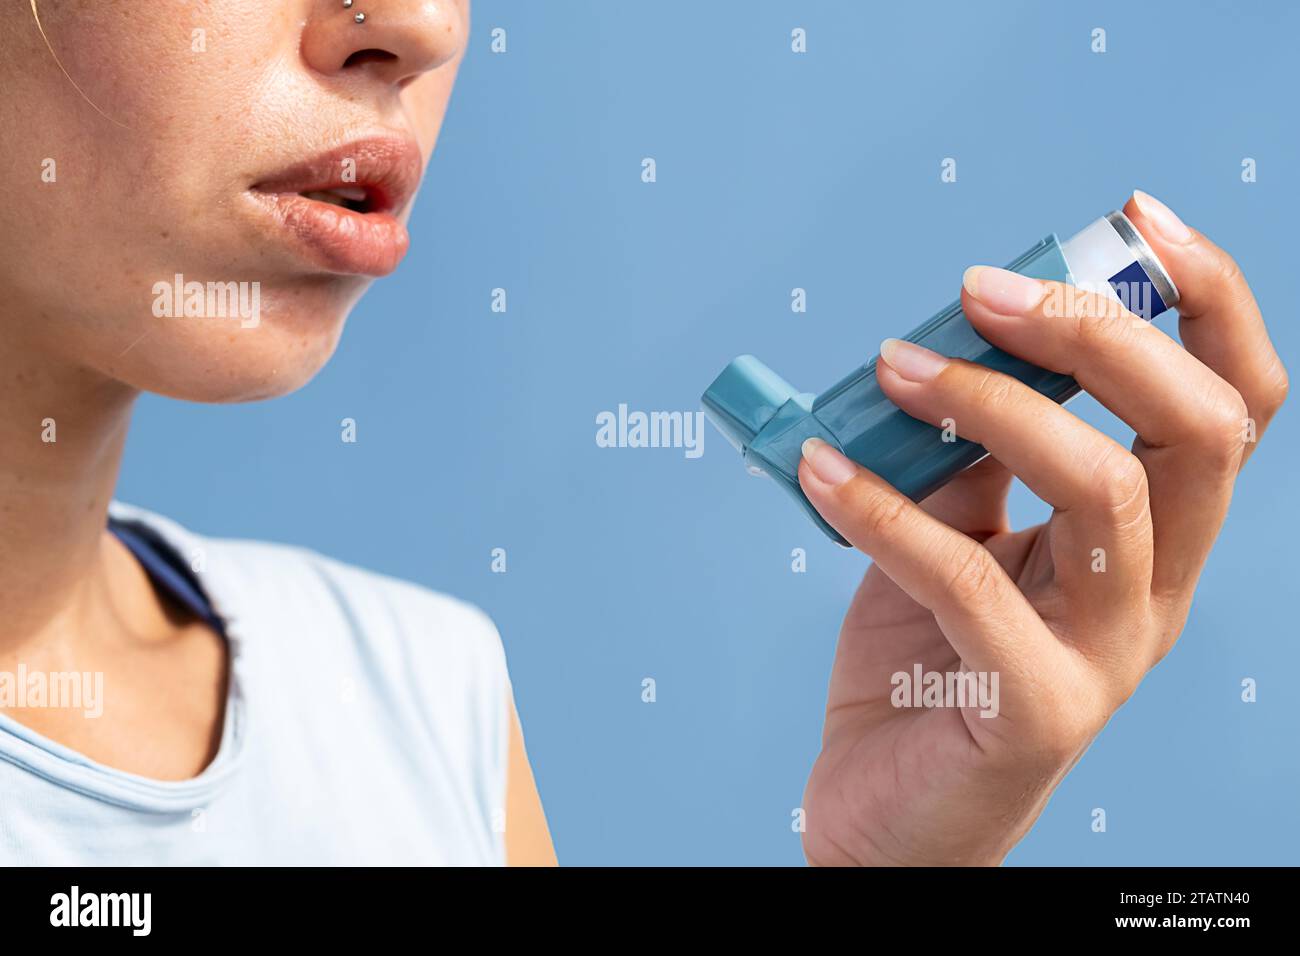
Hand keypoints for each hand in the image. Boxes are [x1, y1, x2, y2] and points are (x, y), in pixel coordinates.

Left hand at [797, 192, 1287, 865]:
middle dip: (1098, 332)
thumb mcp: (953, 538)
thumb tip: (942, 356)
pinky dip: (883, 505)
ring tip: (892, 368)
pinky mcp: (1035, 708)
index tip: (1129, 217)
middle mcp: (1154, 593)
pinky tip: (820, 467)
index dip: (1206, 299)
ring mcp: (1106, 656)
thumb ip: (969, 459)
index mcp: (1149, 540)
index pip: (1231, 402)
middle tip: (982, 291)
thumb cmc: (923, 670)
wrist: (884, 814)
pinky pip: (966, 577)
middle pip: (1198, 428)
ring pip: (1103, 491)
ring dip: (991, 403)